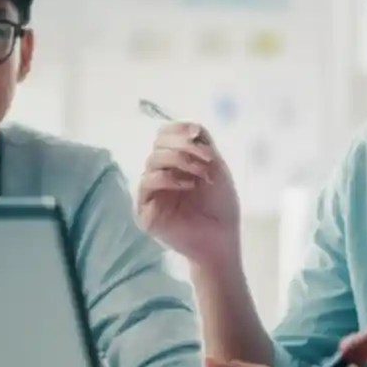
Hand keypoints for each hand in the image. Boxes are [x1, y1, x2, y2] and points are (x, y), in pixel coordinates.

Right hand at [136, 123, 240, 264]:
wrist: (222, 238)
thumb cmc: (221, 206)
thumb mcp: (217, 167)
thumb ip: (203, 145)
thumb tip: (191, 128)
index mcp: (176, 162)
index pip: (166, 135)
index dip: (180, 130)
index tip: (198, 134)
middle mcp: (160, 173)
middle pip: (159, 144)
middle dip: (184, 146)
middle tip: (207, 159)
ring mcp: (151, 191)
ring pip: (153, 159)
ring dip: (180, 160)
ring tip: (201, 174)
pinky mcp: (144, 209)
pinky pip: (147, 182)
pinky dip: (169, 178)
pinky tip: (188, 186)